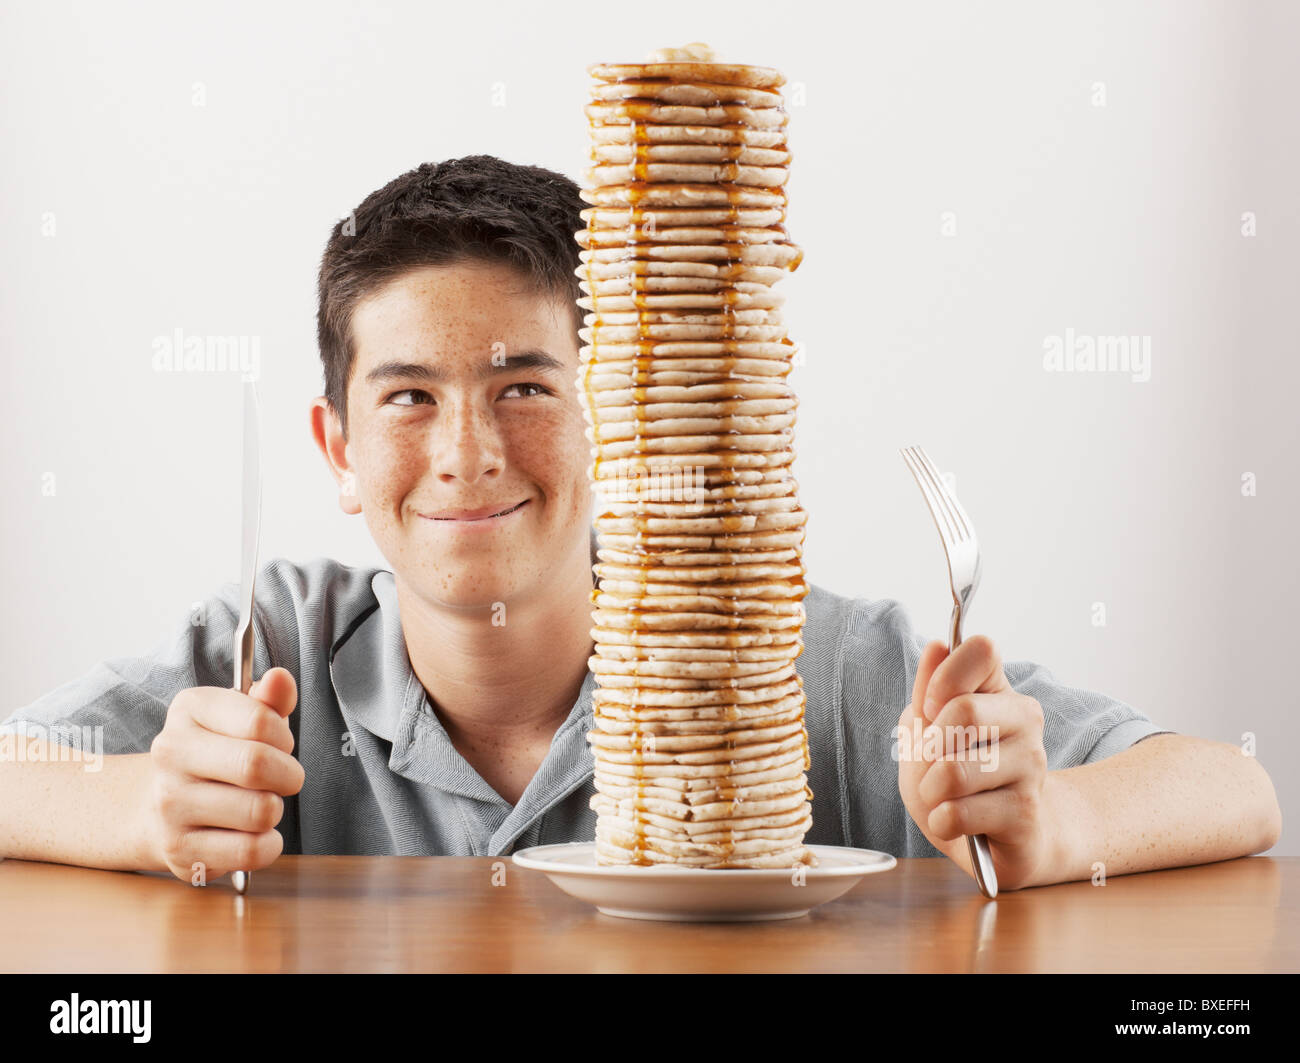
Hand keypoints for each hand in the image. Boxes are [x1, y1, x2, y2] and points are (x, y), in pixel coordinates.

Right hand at [141, 667, 303, 883]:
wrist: (156, 807)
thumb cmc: (216, 754)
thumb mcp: (241, 717)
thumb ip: (269, 699)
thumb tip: (281, 679)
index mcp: (189, 710)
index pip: (260, 720)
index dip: (284, 737)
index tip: (280, 745)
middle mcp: (171, 754)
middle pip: (257, 765)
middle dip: (288, 775)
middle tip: (283, 778)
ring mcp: (170, 805)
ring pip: (259, 812)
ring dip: (275, 810)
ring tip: (260, 804)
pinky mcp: (180, 850)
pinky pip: (250, 851)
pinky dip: (268, 845)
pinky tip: (256, 833)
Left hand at [896, 635, 1053, 889]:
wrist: (997, 839)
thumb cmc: (956, 778)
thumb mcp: (926, 732)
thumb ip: (926, 691)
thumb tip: (938, 646)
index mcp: (1000, 691)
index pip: (982, 649)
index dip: (943, 677)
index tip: (931, 708)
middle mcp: (1026, 720)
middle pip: (962, 710)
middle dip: (927, 747)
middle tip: (931, 765)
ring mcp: (1032, 766)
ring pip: (954, 771)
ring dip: (929, 792)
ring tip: (941, 799)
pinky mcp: (1027, 812)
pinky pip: (959, 813)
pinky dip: (940, 821)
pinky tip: (953, 822)